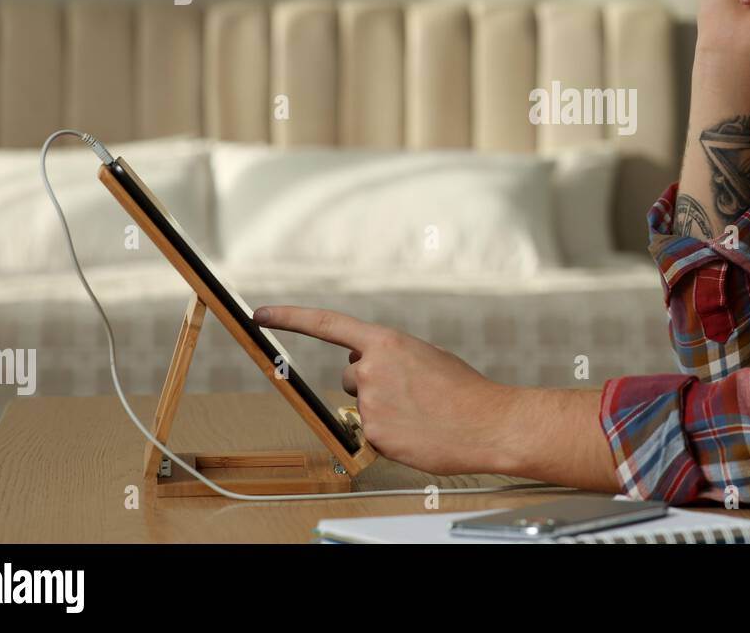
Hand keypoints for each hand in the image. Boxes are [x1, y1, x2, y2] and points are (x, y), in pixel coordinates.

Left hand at [253, 305, 511, 474]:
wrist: (488, 424)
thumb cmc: (464, 391)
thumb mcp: (426, 357)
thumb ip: (390, 358)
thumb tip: (365, 370)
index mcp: (386, 342)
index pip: (326, 325)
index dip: (289, 317)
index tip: (262, 314)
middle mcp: (370, 370)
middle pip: (351, 376)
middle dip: (373, 385)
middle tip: (411, 395)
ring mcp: (370, 404)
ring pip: (362, 406)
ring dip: (383, 411)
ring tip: (420, 414)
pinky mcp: (373, 436)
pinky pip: (371, 433)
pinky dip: (390, 435)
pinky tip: (416, 433)